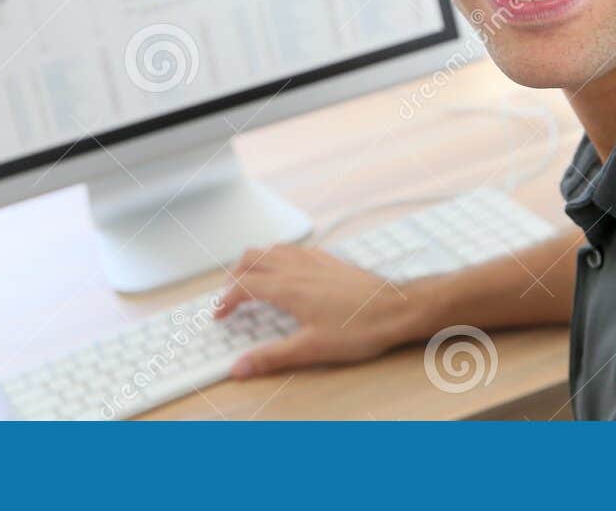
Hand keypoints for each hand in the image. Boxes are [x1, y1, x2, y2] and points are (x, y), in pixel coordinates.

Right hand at [214, 244, 424, 378]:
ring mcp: (313, 260)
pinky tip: (287, 269)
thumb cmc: (358, 328)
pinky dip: (278, 255)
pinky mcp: (329, 259)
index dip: (225, 300)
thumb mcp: (310, 350)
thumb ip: (271, 358)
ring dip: (254, 261)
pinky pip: (294, 248)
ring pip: (272, 248)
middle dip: (234, 275)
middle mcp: (296, 267)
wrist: (396, 308)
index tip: (219, 314)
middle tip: (230, 296)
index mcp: (287, 288)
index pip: (242, 286)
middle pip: (251, 258)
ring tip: (251, 280)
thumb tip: (239, 368)